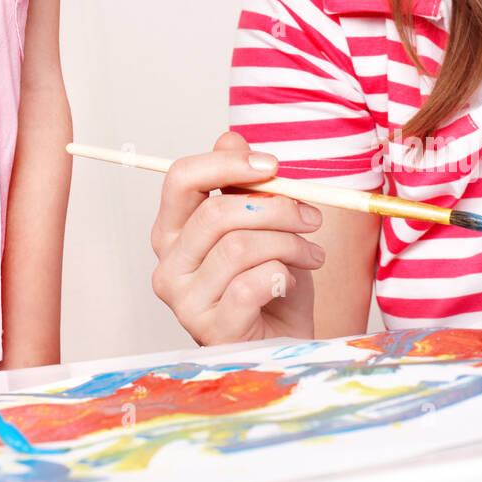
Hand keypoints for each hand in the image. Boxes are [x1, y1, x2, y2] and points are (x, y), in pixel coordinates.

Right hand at [150, 130, 321, 344]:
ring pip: (238, 247)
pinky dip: (282, 277)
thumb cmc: (270, 283)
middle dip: (276, 208)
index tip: (273, 164)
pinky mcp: (210, 329)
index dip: (227, 163)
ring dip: (289, 244)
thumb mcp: (260, 226)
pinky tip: (288, 283)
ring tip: (312, 254)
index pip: (181, 179)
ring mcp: (185, 300)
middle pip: (215, 212)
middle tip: (313, 216)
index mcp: (173, 231)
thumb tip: (229, 136)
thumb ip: (241, 186)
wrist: (284, 345)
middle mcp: (169, 264)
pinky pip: (251, 284)